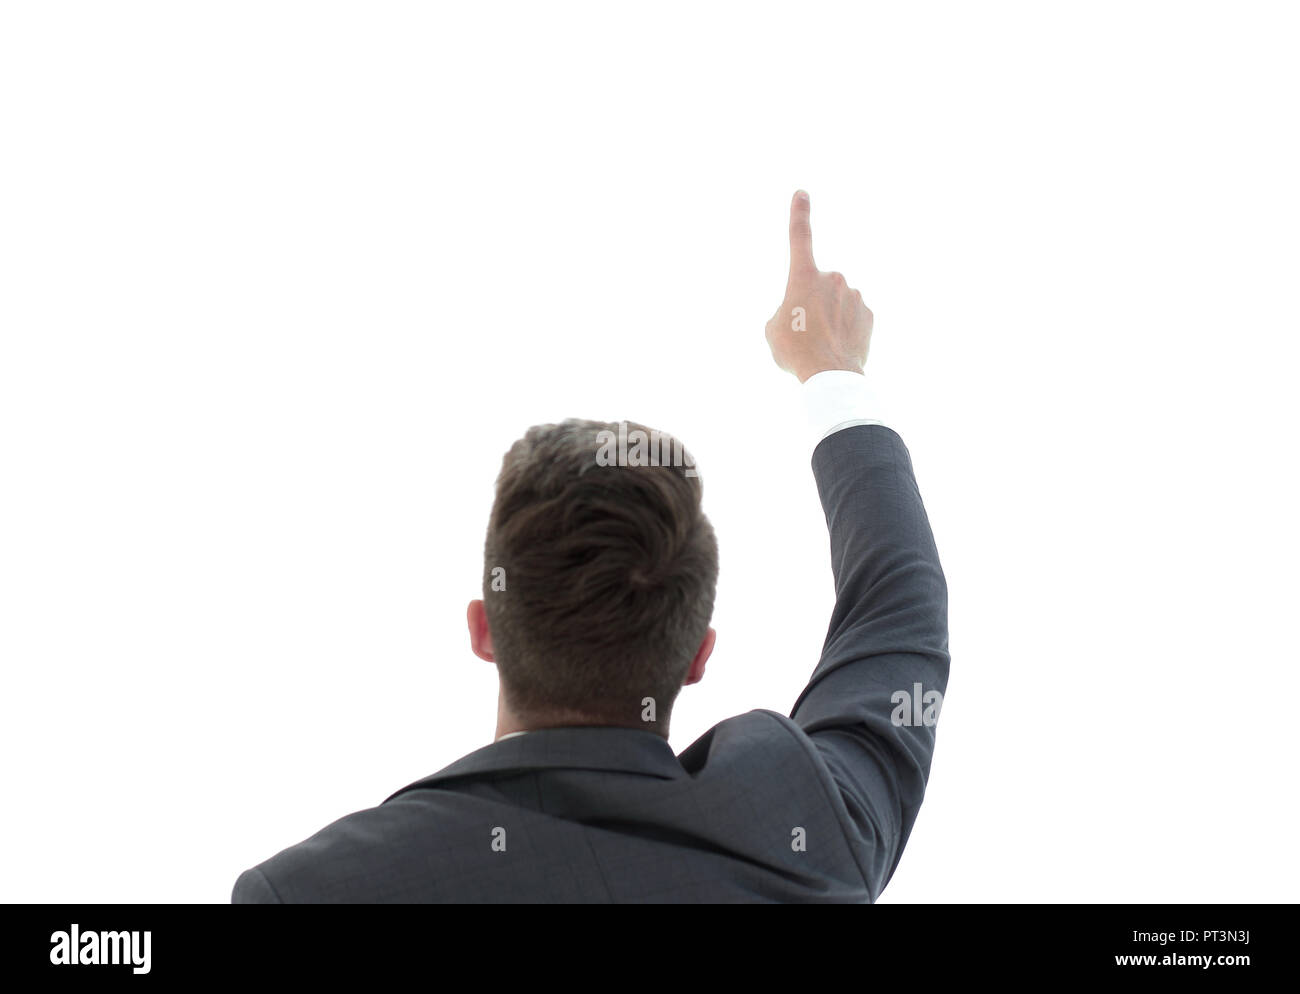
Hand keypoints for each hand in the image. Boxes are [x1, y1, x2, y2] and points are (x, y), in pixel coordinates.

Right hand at [764, 190, 872, 382]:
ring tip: (821, 344)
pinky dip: (845, 329)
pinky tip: (838, 347)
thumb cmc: (795, 351)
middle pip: (818, 286)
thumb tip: (800, 311)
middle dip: (812, 304)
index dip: (799, 214)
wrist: (830, 375)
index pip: (800, 237)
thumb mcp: (773, 329)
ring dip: (829, 318)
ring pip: (837, 302)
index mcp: (804, 276)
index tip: (802, 193)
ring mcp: (854, 295)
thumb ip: (785, 311)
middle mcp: (833, 277)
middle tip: (805, 332)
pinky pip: (853, 317)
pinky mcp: (869, 314)